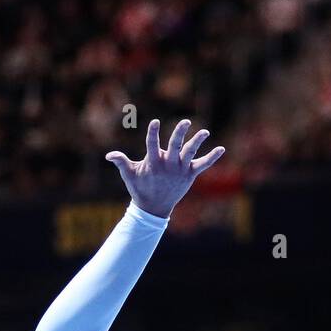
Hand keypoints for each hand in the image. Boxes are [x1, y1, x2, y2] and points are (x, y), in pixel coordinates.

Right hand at [106, 118, 224, 218]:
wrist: (154, 208)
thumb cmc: (140, 188)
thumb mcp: (129, 175)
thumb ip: (121, 162)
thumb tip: (109, 155)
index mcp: (153, 162)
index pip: (152, 143)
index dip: (153, 132)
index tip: (155, 122)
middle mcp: (168, 164)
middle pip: (174, 145)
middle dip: (179, 133)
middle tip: (185, 122)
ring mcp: (180, 169)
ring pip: (190, 152)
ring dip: (198, 141)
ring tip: (205, 131)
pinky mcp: (189, 174)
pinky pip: (203, 165)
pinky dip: (212, 157)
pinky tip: (222, 149)